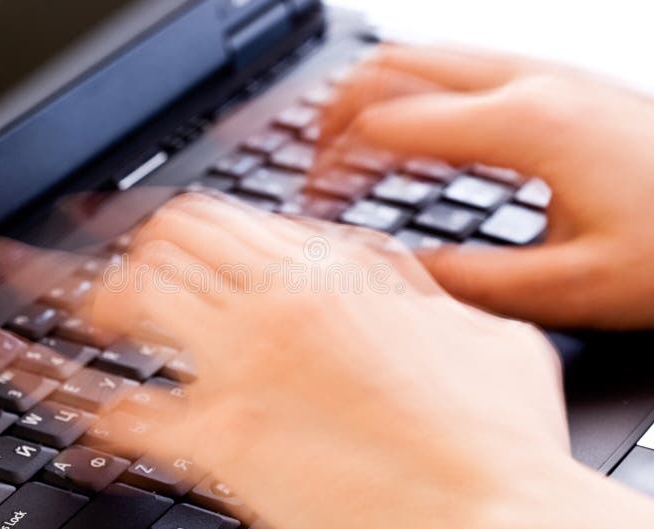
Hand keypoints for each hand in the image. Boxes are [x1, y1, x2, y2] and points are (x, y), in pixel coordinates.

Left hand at [81, 194, 651, 528]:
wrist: (490, 510)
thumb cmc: (497, 434)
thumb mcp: (479, 333)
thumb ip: (422, 295)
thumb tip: (396, 278)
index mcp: (337, 272)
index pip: (226, 217)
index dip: (178, 221)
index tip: (158, 230)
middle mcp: (278, 304)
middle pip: (169, 242)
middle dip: (128, 249)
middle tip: (108, 269)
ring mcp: (242, 368)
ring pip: (132, 302)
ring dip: (86, 301)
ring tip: (68, 312)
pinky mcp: (220, 442)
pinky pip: (120, 411)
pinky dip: (68, 394)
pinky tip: (44, 384)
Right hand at [317, 45, 653, 329]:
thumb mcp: (570, 287)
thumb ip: (470, 281)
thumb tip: (398, 271)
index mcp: (523, 126)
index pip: (387, 123)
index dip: (334, 161)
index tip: (315, 200)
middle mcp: (527, 82)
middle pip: (391, 66)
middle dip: (336, 113)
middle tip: (318, 167)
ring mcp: (543, 73)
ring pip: (423, 55)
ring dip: (372, 95)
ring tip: (351, 149)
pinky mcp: (557, 81)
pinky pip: (459, 67)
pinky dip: (414, 94)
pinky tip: (415, 136)